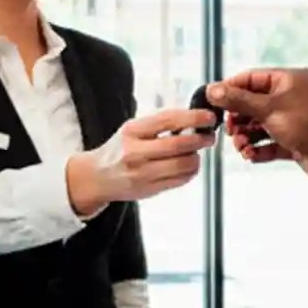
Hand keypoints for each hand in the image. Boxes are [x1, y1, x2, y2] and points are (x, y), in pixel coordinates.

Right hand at [65, 109, 216, 214]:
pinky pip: (180, 180)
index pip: (167, 120)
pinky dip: (190, 171)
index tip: (208, 116)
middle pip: (178, 145)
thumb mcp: (132, 129)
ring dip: (197, 157)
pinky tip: (188, 165)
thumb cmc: (120, 149)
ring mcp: (143, 174)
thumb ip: (159, 125)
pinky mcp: (149, 190)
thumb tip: (194, 119)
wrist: (98, 177)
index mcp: (131, 132)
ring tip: (196, 152)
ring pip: (183, 165)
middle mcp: (135, 153)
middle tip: (209, 136)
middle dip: (200, 139)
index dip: (192, 117)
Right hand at [206, 68, 307, 183]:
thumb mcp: (268, 109)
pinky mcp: (294, 141)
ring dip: (246, 137)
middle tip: (229, 131)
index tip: (213, 103)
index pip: (250, 79)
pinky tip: (251, 156)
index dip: (230, 90)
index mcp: (287, 81)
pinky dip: (258, 149)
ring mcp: (292, 120)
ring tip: (241, 147)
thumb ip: (238, 100)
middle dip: (238, 119)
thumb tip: (212, 90)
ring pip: (259, 126)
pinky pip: (269, 143)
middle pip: (252, 104)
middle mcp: (290, 97)